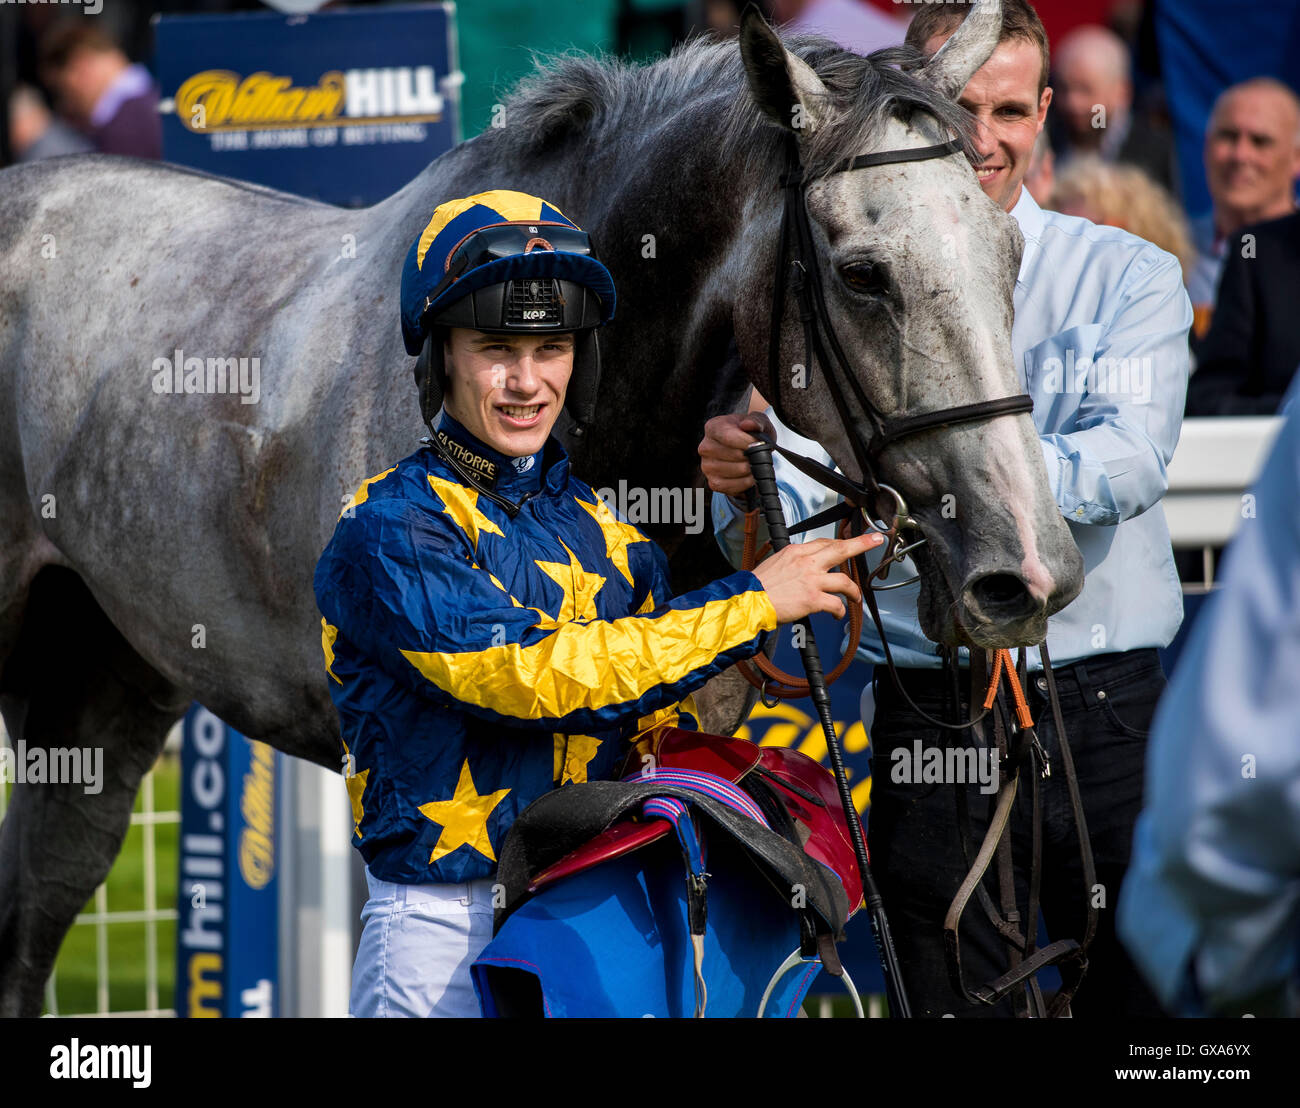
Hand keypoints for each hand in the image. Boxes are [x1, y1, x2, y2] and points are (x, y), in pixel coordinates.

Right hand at [698, 412, 775, 498]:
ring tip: (754, 463)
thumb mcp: (758, 422)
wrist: (747, 452)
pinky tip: (750, 475)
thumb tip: (748, 425)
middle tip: (759, 454)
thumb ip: (756, 421)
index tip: (760, 443)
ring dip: (751, 469)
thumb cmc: (751, 435)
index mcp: (713, 427)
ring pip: (736, 471)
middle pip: (734, 455)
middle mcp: (705, 447)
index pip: (728, 436)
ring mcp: (707, 466)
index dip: (748, 442)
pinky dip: (746, 482)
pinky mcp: (713, 483)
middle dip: (752, 456)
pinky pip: (733, 486)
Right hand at [752, 532, 883, 622]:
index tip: (847, 544)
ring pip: (845, 581)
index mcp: (795, 551)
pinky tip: (838, 615)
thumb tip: (799, 569)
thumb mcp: (773, 564)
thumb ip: (791, 563)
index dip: (838, 544)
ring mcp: (812, 580)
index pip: (823, 543)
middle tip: (875, 540)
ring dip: (854, 591)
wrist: (748, 602)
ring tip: (855, 598)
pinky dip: (840, 611)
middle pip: (841, 549)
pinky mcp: (813, 599)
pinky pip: (836, 604)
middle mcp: (806, 562)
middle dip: (862, 543)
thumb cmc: (756, 587)